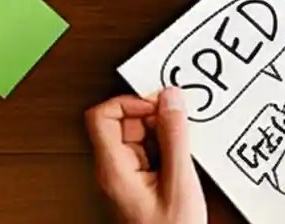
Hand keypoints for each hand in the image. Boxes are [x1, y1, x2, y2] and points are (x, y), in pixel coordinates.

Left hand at [86, 88, 206, 223]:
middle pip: (120, 123)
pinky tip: (181, 161)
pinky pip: (146, 153)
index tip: (157, 105)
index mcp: (113, 170)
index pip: (101, 116)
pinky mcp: (137, 185)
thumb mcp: (178, 182)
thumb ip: (174, 137)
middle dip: (151, 116)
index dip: (129, 102)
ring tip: (182, 147)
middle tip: (177, 122)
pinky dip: (165, 149)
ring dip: (160, 133)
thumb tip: (170, 99)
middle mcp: (113, 172)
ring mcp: (124, 179)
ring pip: (135, 136)